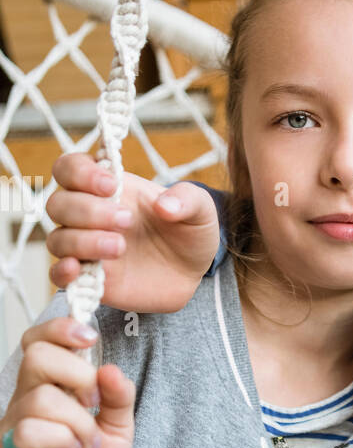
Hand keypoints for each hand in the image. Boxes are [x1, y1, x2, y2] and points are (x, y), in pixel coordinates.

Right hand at [0, 317, 135, 447]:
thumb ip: (118, 396)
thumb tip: (110, 367)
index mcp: (52, 388)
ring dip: (78, 422)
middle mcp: (27, 401)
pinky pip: (29, 428)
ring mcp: (14, 426)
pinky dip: (61, 440)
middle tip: (94, 404)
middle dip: (77, 375)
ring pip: (41, 397)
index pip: (40, 341)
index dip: (61, 329)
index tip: (90, 339)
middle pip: (36, 355)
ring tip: (88, 445)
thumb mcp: (119, 429)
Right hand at [45, 153, 219, 312]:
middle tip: (127, 220)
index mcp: (108, 187)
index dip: (81, 172)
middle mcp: (88, 215)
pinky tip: (78, 269)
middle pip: (59, 204)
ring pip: (57, 239)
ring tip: (121, 247)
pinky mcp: (87, 278)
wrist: (192, 272)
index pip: (69, 169)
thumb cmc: (188, 231)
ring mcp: (84, 247)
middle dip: (88, 210)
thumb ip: (187, 199)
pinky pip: (57, 275)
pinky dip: (61, 272)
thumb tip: (165, 206)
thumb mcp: (200, 210)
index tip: (112, 184)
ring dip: (84, 241)